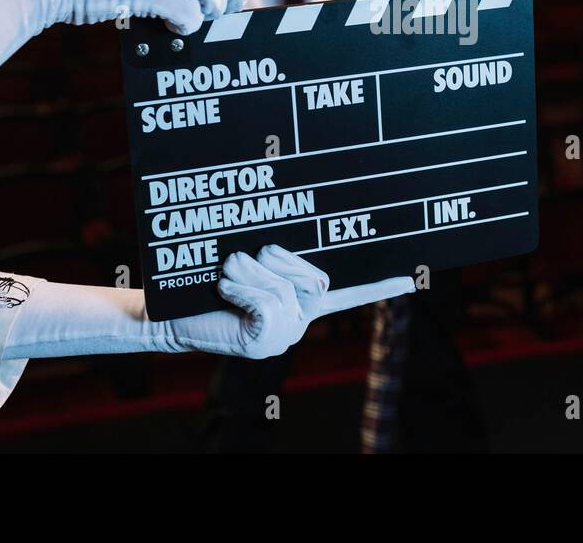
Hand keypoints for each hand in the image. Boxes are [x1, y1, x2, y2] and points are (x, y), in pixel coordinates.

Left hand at [167, 246, 415, 358]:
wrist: (168, 311)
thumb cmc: (205, 282)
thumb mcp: (248, 263)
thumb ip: (275, 255)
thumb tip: (284, 239)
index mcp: (301, 301)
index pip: (349, 291)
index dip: (381, 283)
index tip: (414, 275)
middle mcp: (300, 322)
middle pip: (316, 278)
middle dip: (277, 261)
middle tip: (241, 259)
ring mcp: (284, 336)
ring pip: (286, 288)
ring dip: (249, 272)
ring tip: (225, 275)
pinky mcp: (264, 342)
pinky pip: (268, 301)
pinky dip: (242, 288)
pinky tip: (223, 289)